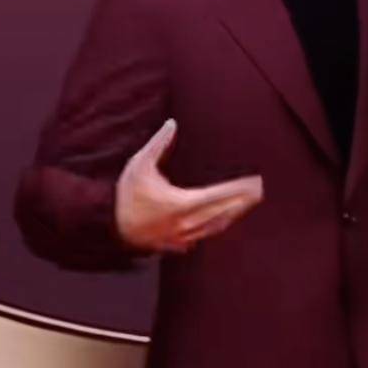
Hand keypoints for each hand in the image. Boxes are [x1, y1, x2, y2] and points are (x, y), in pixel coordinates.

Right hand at [115, 119, 262, 253]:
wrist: (107, 225)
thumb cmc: (124, 193)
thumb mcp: (139, 164)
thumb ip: (158, 144)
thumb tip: (172, 123)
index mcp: (182, 203)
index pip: (219, 195)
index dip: (239, 190)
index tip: (255, 183)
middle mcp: (186, 223)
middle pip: (223, 213)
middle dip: (243, 202)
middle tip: (260, 192)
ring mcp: (182, 237)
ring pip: (215, 227)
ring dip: (232, 216)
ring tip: (247, 206)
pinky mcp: (176, 244)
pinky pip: (202, 237)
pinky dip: (215, 229)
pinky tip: (223, 223)